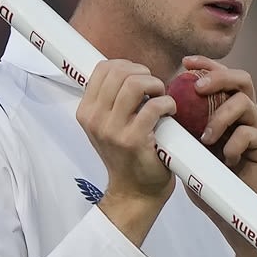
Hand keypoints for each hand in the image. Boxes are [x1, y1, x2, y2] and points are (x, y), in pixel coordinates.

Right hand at [76, 60, 177, 243]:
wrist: (134, 191)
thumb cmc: (126, 155)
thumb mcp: (107, 126)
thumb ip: (111, 100)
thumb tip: (127, 69)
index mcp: (86, 112)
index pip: (102, 68)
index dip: (127, 65)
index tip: (140, 78)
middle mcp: (95, 119)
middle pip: (119, 71)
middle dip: (144, 73)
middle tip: (155, 89)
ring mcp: (113, 130)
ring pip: (135, 84)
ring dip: (156, 85)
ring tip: (162, 97)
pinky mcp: (133, 140)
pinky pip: (153, 106)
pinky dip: (168, 103)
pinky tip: (171, 112)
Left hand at [180, 56, 256, 256]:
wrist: (225, 211)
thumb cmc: (204, 177)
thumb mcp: (186, 146)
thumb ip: (179, 124)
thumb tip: (151, 102)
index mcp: (226, 109)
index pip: (221, 76)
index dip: (206, 65)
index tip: (185, 63)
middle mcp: (246, 114)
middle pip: (241, 79)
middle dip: (218, 77)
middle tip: (197, 88)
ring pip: (245, 103)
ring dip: (220, 116)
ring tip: (205, 138)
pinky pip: (250, 133)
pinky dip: (232, 143)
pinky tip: (224, 158)